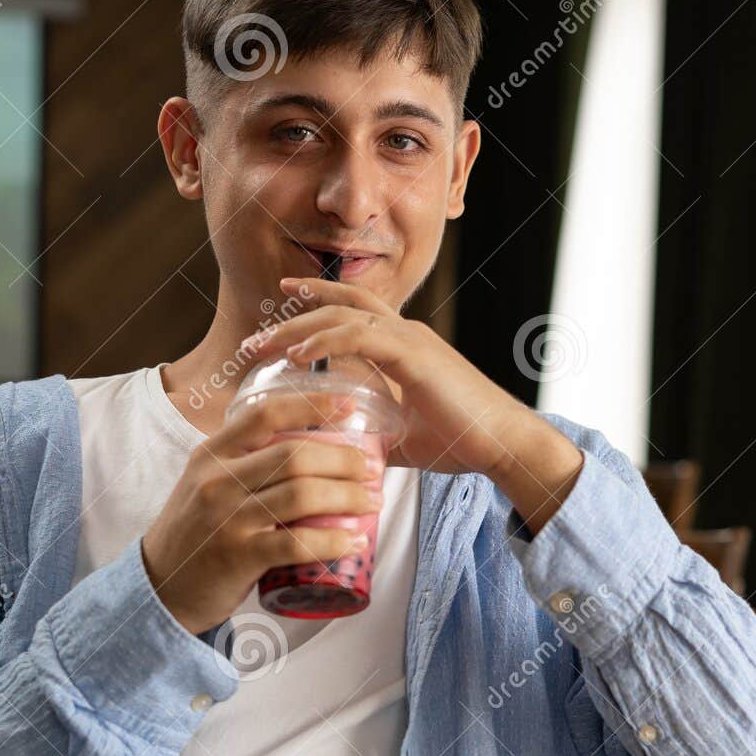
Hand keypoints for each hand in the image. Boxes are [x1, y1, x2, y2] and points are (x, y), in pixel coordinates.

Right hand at [142, 387, 384, 634]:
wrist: (161, 585)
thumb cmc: (196, 530)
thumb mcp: (207, 482)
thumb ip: (245, 460)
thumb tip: (309, 445)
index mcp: (211, 453)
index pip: (265, 414)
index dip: (312, 404)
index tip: (350, 405)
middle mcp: (217, 480)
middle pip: (294, 455)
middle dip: (344, 460)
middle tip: (371, 469)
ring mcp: (227, 518)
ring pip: (302, 496)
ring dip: (348, 497)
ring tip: (372, 501)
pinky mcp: (239, 556)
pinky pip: (297, 543)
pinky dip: (333, 541)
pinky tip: (354, 540)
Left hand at [242, 278, 584, 535]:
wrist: (503, 445)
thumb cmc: (462, 441)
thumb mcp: (402, 439)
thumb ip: (372, 435)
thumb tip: (342, 455)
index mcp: (403, 344)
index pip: (352, 308)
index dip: (316, 300)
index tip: (279, 302)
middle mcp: (405, 332)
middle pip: (339, 305)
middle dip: (292, 316)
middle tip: (252, 338)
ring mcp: (410, 340)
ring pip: (344, 316)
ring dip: (298, 328)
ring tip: (262, 346)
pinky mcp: (415, 355)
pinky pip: (360, 337)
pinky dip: (325, 342)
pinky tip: (297, 357)